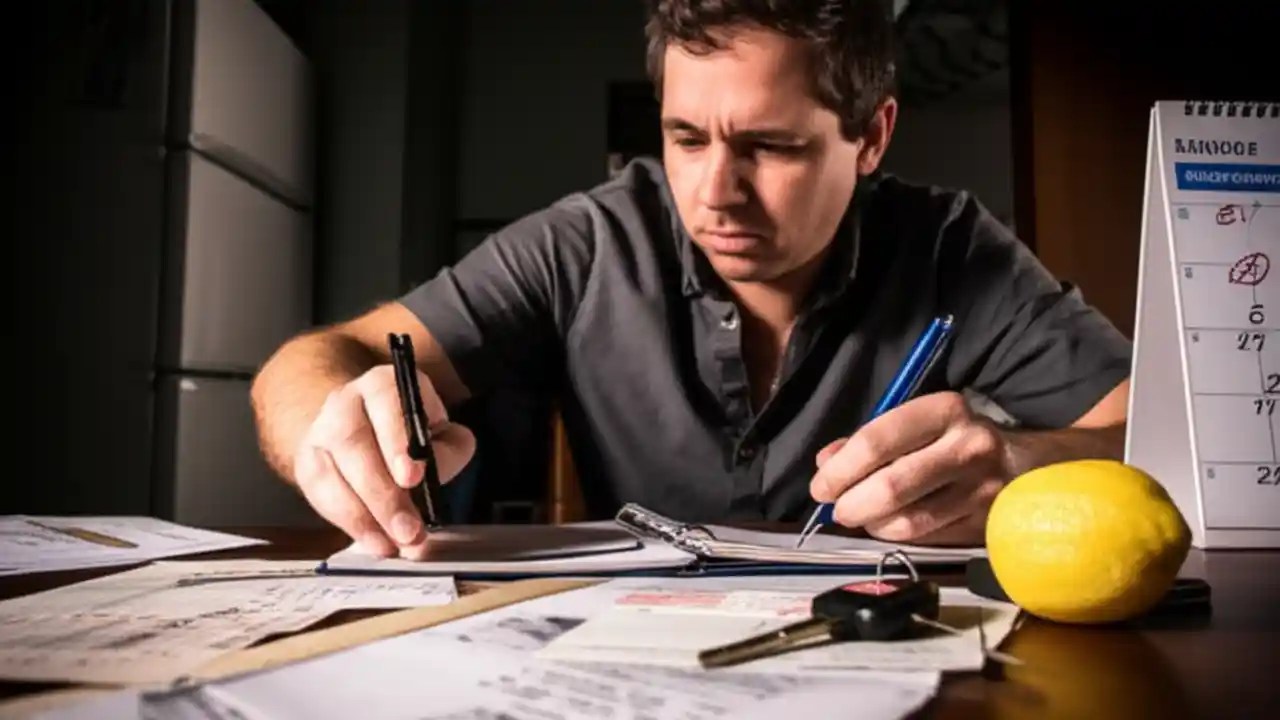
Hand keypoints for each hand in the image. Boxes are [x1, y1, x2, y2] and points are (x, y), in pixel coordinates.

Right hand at [292, 365, 475, 558]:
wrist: (363, 430)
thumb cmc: (410, 436)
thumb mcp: (441, 433)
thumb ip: (448, 449)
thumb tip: (437, 472)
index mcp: (383, 384)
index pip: (386, 402)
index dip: (396, 440)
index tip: (412, 476)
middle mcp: (345, 402)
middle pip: (355, 444)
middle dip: (384, 494)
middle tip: (409, 530)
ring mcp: (320, 433)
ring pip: (332, 473)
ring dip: (365, 516)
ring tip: (393, 545)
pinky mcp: (306, 464)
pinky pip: (320, 496)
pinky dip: (349, 524)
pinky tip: (373, 541)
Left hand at [809, 391, 1010, 544]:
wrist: (1028, 463)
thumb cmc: (956, 438)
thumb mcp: (918, 423)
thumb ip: (869, 441)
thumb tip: (825, 464)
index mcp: (944, 411)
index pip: (877, 441)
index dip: (840, 470)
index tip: (820, 487)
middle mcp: (968, 447)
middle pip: (891, 487)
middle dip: (852, 504)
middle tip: (837, 509)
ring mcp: (982, 490)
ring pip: (908, 522)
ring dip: (873, 525)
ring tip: (863, 518)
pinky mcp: (987, 524)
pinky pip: (927, 539)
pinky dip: (898, 537)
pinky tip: (892, 526)